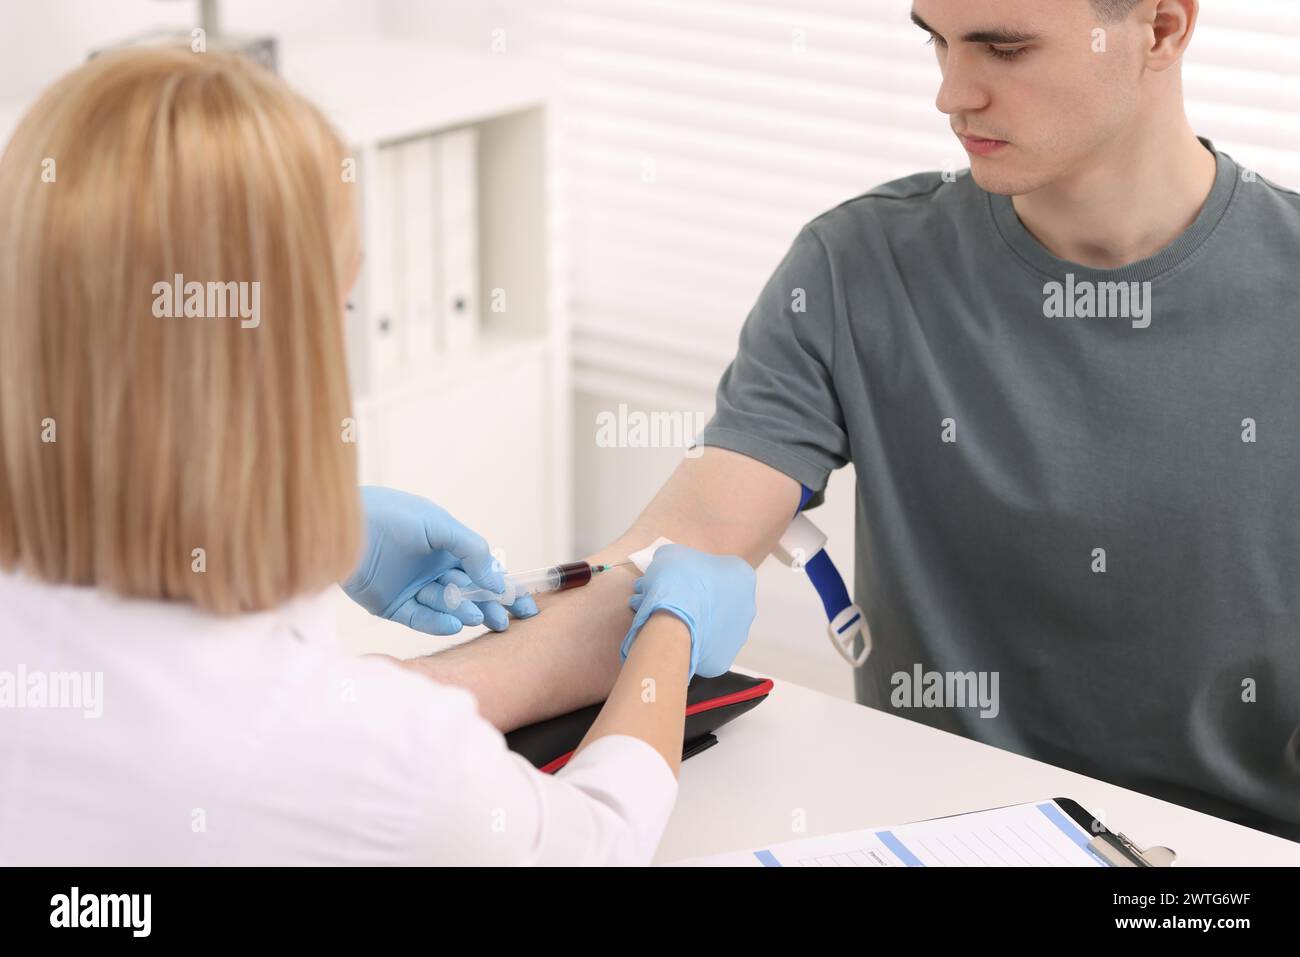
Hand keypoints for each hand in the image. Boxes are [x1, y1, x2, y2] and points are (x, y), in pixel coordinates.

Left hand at [342, 486, 537, 635]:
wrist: (346, 524)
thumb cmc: (394, 516)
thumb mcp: (442, 526)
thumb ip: (473, 551)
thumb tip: (498, 581)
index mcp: (448, 548)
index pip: (483, 572)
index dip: (505, 589)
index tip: (525, 606)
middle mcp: (433, 570)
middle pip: (469, 594)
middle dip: (488, 607)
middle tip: (503, 621)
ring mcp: (414, 589)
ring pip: (447, 606)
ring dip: (463, 611)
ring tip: (474, 616)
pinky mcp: (393, 607)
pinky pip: (420, 618)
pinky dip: (437, 622)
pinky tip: (453, 623)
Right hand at [621, 544, 755, 678]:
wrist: (672, 619)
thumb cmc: (676, 581)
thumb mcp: (670, 554)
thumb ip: (675, 558)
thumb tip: (669, 566)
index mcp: (742, 576)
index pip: (720, 572)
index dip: (695, 575)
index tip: (677, 580)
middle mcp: (747, 606)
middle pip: (718, 602)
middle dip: (695, 601)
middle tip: (668, 601)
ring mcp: (737, 636)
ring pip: (712, 628)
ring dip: (693, 624)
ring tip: (664, 622)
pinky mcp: (723, 660)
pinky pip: (704, 651)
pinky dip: (689, 646)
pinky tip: (671, 640)